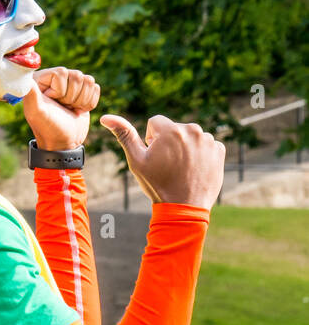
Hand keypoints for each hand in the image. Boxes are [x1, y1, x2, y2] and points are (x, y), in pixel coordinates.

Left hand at [23, 67, 99, 150]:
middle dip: (72, 97)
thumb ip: (31, 94)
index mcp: (40, 78)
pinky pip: (95, 87)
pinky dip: (89, 102)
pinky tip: (77, 109)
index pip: (61, 72)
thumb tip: (24, 79)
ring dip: (81, 100)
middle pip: (77, 75)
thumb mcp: (37, 112)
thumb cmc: (48, 127)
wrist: (64, 142)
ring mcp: (70, 83)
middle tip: (62, 107)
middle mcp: (55, 77)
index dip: (60, 91)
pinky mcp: (83, 90)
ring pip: (88, 80)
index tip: (53, 102)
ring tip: (69, 108)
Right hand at [100, 114, 225, 208]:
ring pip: (190, 136)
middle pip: (174, 129)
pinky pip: (206, 145)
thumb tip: (105, 117)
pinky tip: (194, 168)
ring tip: (181, 168)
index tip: (155, 156)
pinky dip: (200, 153)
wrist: (184, 207)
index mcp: (171, 130)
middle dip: (169, 142)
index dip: (151, 140)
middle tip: (168, 164)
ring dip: (185, 147)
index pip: (155, 123)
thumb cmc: (157, 183)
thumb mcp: (136, 160)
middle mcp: (192, 130)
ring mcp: (208, 140)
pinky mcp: (219, 150)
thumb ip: (124, 135)